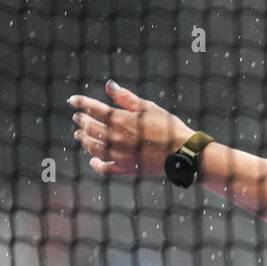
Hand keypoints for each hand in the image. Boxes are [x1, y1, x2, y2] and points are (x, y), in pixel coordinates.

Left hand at [69, 80, 195, 176]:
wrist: (182, 152)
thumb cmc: (167, 127)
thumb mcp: (148, 107)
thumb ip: (126, 97)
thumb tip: (109, 86)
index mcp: (119, 119)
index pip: (92, 108)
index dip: (80, 102)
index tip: (73, 100)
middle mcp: (114, 136)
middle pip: (89, 127)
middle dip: (81, 121)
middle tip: (78, 118)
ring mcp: (118, 153)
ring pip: (92, 147)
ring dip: (84, 140)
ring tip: (80, 136)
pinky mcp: (126, 168)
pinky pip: (105, 168)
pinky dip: (97, 165)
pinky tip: (93, 161)